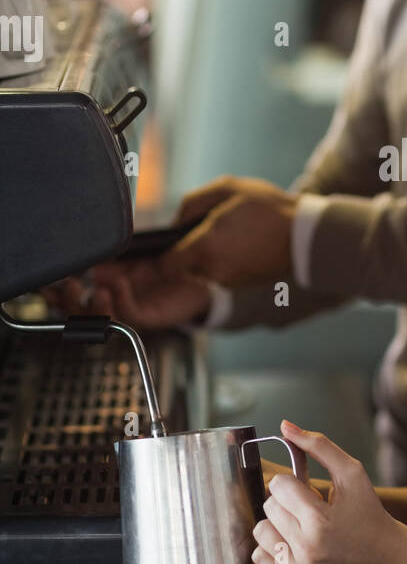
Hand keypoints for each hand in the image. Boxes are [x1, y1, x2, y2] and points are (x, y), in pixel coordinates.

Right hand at [41, 260, 211, 330]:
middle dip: (64, 303)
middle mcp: (116, 302)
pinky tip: (117, 284)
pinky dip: (121, 300)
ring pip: (102, 320)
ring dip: (89, 307)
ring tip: (86, 287)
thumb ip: (107, 251)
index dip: (53, 292)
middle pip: (80, 314)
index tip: (40, 282)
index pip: (71, 295)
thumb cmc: (169, 256)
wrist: (207, 266)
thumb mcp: (131, 248)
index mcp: (105, 285)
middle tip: (60, 286)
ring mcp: (134, 311)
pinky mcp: (155, 316)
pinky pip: (132, 315)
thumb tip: (78, 243)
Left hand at [161, 177, 299, 286]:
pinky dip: (224, 259)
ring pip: (202, 270)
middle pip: (183, 267)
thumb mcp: (227, 188)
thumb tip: (177, 220)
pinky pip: (221, 272)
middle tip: (201, 229)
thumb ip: (192, 203)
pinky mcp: (241, 284)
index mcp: (205, 247)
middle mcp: (213, 270)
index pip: (165, 264)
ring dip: (206, 254)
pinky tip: (240, 241)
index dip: (161, 252)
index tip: (167, 240)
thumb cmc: (269, 208)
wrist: (305, 236)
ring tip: (226, 231)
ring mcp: (228, 281)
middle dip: (186, 249)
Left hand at [252, 420, 400, 563]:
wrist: (382, 556)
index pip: (279, 485)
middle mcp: (307, 549)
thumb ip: (319, 445)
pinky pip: (259, 557)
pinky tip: (294, 542)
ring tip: (300, 526)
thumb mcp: (352, 473)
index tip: (309, 492)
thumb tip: (285, 426)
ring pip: (260, 531)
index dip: (293, 484)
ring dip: (276, 523)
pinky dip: (272, 546)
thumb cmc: (367, 512)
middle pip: (268, 507)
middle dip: (285, 502)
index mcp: (320, 521)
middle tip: (307, 509)